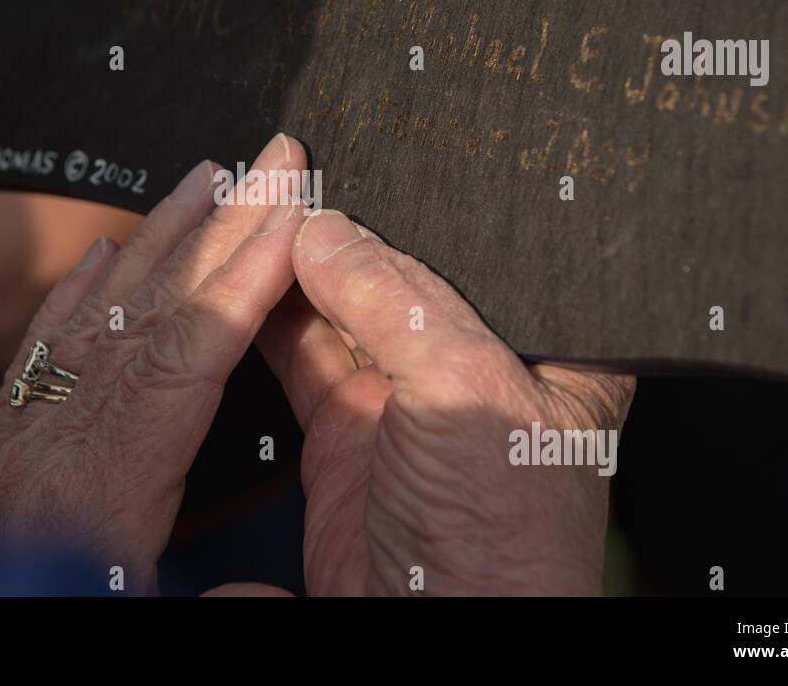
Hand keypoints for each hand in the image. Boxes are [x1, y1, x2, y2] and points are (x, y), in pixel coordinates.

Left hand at [0, 135, 307, 592]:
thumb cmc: (52, 604)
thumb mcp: (133, 610)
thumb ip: (209, 603)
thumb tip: (268, 595)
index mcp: (110, 475)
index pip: (188, 355)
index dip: (244, 283)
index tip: (291, 220)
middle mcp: (70, 424)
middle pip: (158, 305)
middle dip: (227, 224)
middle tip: (276, 159)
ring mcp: (38, 412)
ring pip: (108, 303)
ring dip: (168, 232)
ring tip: (209, 177)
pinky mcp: (17, 417)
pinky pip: (51, 330)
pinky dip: (85, 282)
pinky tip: (108, 249)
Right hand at [252, 210, 634, 595]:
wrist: (433, 630)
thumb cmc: (500, 526)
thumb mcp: (462, 384)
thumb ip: (395, 301)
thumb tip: (326, 233)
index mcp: (537, 347)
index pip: (475, 251)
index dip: (422, 206)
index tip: (364, 156)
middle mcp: (470, 365)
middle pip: (397, 273)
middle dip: (347, 231)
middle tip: (292, 174)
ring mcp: (401, 397)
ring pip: (340, 309)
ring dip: (301, 267)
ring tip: (262, 206)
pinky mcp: (343, 428)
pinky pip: (301, 355)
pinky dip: (271, 318)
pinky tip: (250, 274)